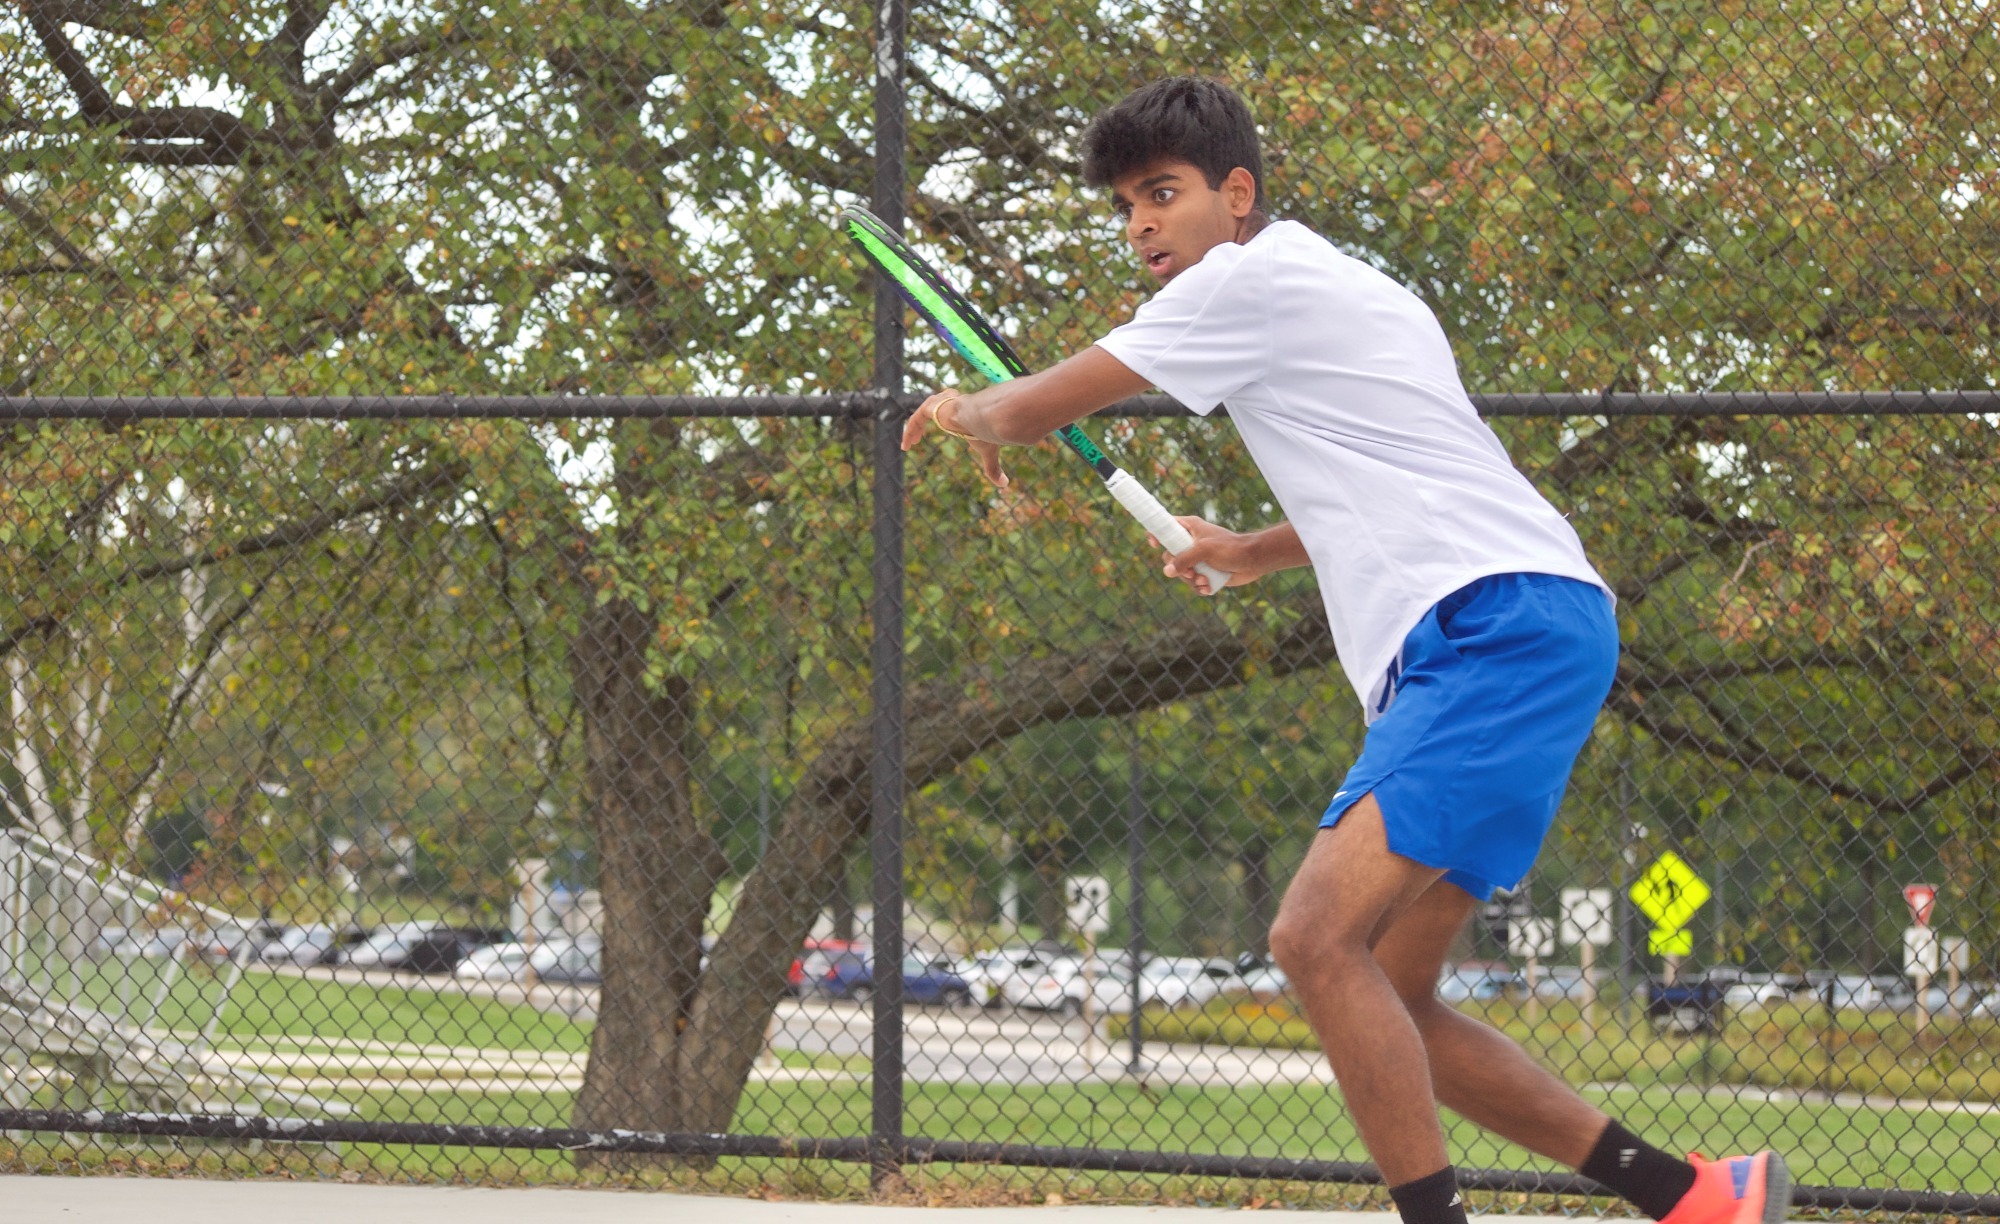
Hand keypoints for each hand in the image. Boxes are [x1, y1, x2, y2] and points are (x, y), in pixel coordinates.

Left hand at [902, 389, 1008, 488]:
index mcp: (965, 410)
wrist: (982, 417)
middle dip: (924, 421)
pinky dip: (910, 430)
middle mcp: (952, 403)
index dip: (944, 421)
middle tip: (916, 438)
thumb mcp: (988, 452)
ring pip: (923, 414)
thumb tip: (1005, 485)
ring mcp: (941, 403)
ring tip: (908, 444)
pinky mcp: (932, 406)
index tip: (943, 429)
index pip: (951, 411)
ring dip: (914, 429)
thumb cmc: (985, 432)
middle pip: (934, 408)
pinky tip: (906, 445)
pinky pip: (916, 418)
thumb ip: (993, 468)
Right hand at [1148, 516, 1262, 594]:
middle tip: (1191, 571)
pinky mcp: (1204, 572)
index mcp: (1189, 528)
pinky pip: (1192, 583)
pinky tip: (1208, 586)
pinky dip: (1199, 587)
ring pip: (1180, 573)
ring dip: (1191, 581)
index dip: (1157, 534)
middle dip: (1179, 569)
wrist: (1253, 561)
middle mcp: (1191, 543)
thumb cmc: (1230, 548)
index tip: (1155, 544)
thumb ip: (1184, 559)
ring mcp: (1197, 559)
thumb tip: (1167, 572)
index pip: (1165, 526)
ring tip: (1204, 580)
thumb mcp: (1204, 550)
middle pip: (1169, 557)